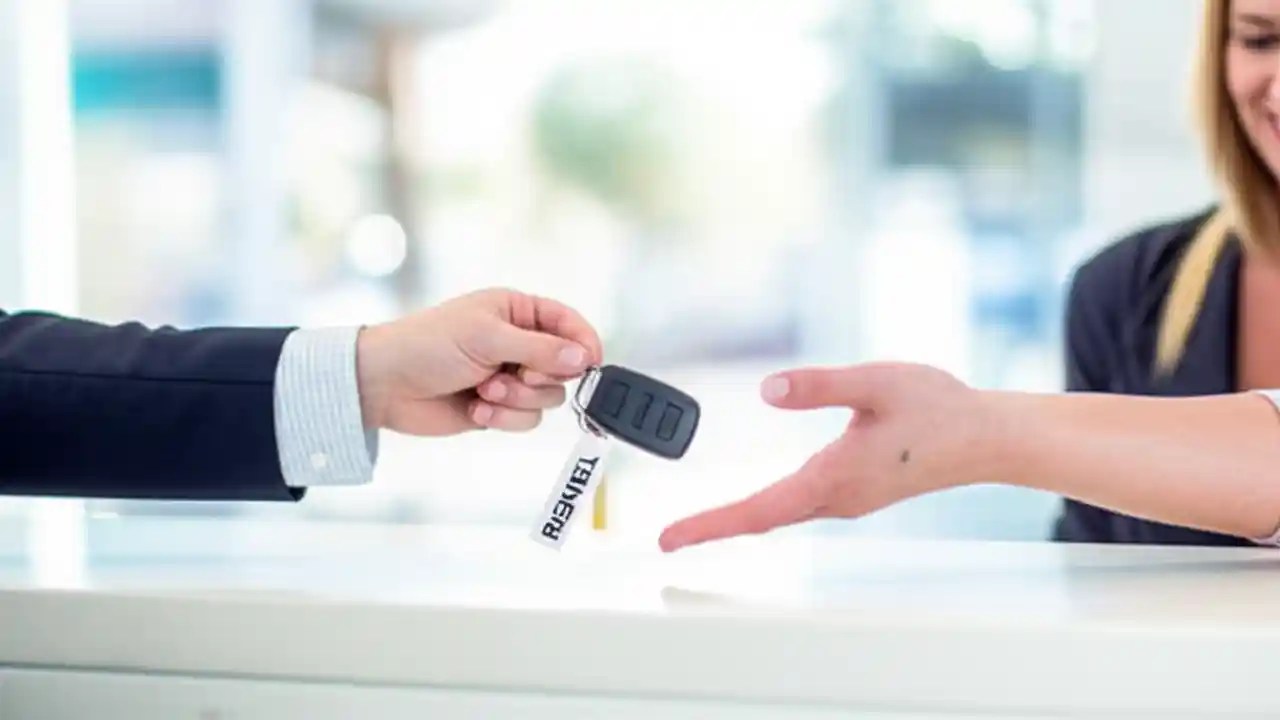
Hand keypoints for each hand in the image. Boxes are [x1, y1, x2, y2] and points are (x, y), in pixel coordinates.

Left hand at [355, 288, 602, 435]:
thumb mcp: (487, 338)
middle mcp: (518, 343)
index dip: (584, 343)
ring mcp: (509, 376)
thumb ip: (539, 348)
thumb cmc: (427, 345)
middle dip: (538, 377)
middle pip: (563, 367)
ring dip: (517, 399)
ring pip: (546, 397)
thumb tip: (583, 357)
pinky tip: (475, 407)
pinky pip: (525, 419)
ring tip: (483, 391)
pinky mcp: (498, 407)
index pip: (568, 323)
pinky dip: (503, 418)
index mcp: (517, 311)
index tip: (591, 363)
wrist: (385, 385)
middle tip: (512, 374)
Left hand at [659, 363, 1000, 551]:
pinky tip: (753, 506)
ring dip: (738, 520)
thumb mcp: (876, 382)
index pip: (759, 509)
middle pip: (762, 519)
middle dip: (713, 527)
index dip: (711, 524)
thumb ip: (820, 386)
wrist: (986, 438)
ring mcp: (847, 499)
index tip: (671, 537)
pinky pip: (797, 507)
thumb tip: (766, 391)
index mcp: (834, 476)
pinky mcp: (856, 491)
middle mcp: (837, 497)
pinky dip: (765, 509)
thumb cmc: (938, 409)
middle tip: (669, 538)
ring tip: (698, 526)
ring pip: (779, 515)